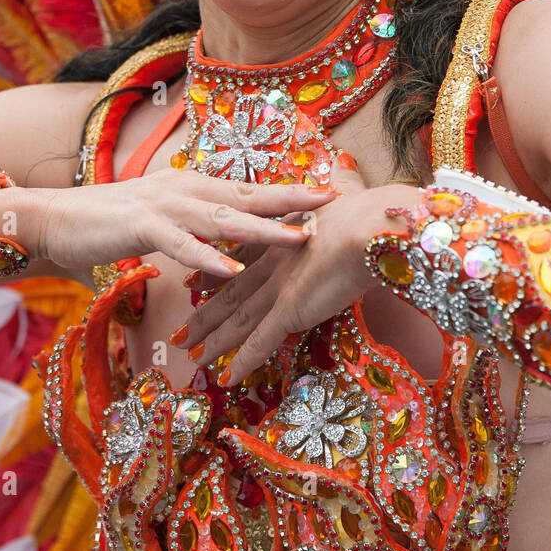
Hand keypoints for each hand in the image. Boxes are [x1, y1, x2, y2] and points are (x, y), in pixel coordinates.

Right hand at [0, 170, 335, 279]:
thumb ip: (198, 228)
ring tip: (300, 238)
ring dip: (265, 229)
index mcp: (195, 188)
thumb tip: (231, 244)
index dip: (291, 191)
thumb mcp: (165, 220)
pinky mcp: (142, 227)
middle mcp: (187, 189)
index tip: (330, 191)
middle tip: (334, 201)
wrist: (56, 218)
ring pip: (225, 218)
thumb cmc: (112, 223)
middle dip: (293, 199)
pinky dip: (209, 258)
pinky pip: (182, 245)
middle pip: (249, 195)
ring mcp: (165, 206)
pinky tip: (233, 270)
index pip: (252, 189)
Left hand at [169, 163, 420, 381]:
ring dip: (213, 342)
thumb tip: (344, 171)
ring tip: (190, 357)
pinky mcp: (290, 310)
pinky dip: (242, 361)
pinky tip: (226, 378)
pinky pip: (260, 341)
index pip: (241, 258)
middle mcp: (273, 262)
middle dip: (204, 316)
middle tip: (179, 332)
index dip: (216, 272)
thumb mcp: (346, 196)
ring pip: (237, 320)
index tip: (194, 282)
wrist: (370, 226)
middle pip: (230, 293)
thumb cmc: (366, 212)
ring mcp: (279, 287)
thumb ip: (339, 192)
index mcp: (282, 236)